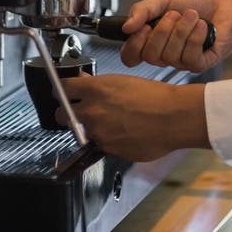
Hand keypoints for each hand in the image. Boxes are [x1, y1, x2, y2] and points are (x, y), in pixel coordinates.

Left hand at [55, 73, 208, 161]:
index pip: (62, 89)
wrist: (172, 117)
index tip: (60, 92)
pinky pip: (99, 144)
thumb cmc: (155, 96)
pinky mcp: (106, 150)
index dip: (60, 90)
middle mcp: (92, 111)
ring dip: (89, 128)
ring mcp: (98, 133)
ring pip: (81, 131)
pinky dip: (106, 140)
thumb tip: (87, 83)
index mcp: (96, 89)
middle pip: (61, 114)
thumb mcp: (124, 81)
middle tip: (74, 112)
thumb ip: (100, 85)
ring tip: (111, 123)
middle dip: (65, 113)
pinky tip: (123, 133)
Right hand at [120, 0, 231, 72]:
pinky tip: (201, 26)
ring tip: (193, 15)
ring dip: (183, 30)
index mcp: (151, 40)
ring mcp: (182, 61)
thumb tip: (126, 27)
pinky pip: (190, 58)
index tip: (145, 27)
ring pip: (171, 56)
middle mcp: (164, 54)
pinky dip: (195, 37)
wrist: (222, 0)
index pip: (130, 57)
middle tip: (175, 14)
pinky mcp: (200, 63)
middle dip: (163, 30)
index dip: (134, 45)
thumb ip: (142, 10)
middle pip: (150, 56)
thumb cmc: (193, 1)